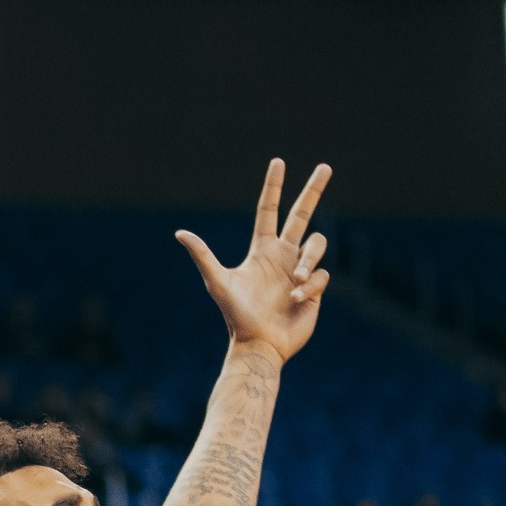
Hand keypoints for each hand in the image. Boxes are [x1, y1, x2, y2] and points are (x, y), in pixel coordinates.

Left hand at [174, 160, 332, 361]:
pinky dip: (310, 286)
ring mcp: (301, 270)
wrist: (259, 344)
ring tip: (295, 281)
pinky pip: (321, 275)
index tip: (277, 162)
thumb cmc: (236, 315)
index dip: (273, 186)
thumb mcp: (218, 282)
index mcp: (263, 249)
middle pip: (302, 214)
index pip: (269, 209)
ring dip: (308, 260)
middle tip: (325, 166)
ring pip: (317, 245)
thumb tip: (180, 233)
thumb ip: (203, 256)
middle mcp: (283, 254)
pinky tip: (296, 300)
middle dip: (313, 190)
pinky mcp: (315, 288)